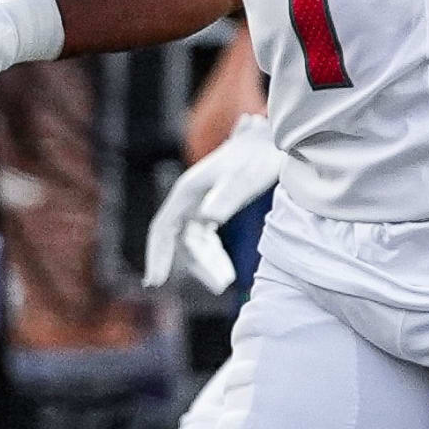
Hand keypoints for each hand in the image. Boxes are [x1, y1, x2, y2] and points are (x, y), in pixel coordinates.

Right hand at [141, 114, 281, 293]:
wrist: (272, 142)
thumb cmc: (257, 159)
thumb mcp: (244, 179)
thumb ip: (227, 197)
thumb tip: (209, 218)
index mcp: (186, 193)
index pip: (162, 229)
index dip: (157, 256)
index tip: (156, 282)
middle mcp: (188, 200)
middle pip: (178, 241)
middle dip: (194, 267)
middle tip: (218, 286)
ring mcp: (199, 204)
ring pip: (192, 243)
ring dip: (206, 264)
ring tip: (227, 281)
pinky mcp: (213, 208)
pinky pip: (204, 239)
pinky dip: (213, 256)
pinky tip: (227, 270)